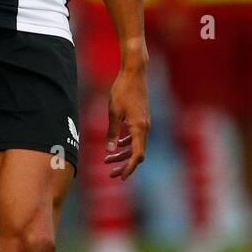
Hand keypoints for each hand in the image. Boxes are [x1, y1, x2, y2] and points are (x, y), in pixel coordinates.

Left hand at [104, 65, 149, 179]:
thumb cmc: (122, 91)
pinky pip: (135, 137)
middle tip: (111, 174)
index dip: (130, 168)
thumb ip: (112, 133)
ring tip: (107, 160)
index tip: (121, 178)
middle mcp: (145, 128)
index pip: (137, 155)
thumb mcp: (113, 112)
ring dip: (123, 154)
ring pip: (136, 146)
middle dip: (124, 165)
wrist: (134, 74)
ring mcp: (144, 123)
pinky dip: (126, 143)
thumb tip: (109, 151)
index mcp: (139, 128)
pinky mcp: (141, 118)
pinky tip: (116, 145)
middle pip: (137, 154)